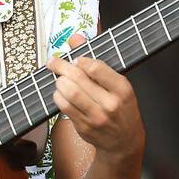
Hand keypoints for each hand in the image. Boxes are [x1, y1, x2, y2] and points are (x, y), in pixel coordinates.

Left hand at [47, 33, 145, 159]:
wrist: (124, 141)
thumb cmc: (121, 109)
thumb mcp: (118, 84)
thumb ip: (97, 61)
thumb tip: (76, 37)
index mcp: (122, 89)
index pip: (96, 68)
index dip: (80, 60)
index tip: (75, 60)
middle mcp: (110, 104)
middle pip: (78, 79)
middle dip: (61, 67)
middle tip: (54, 63)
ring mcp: (96, 117)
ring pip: (69, 93)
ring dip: (59, 82)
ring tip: (59, 79)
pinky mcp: (84, 127)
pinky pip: (64, 107)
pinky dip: (58, 96)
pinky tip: (60, 93)